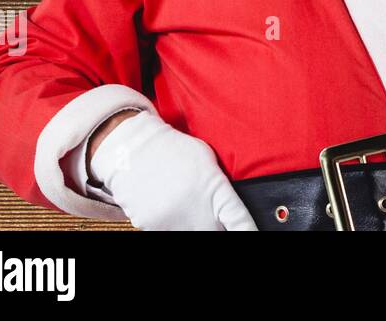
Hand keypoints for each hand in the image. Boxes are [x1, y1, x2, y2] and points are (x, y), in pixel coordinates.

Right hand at [88, 109, 257, 230]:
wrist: (132, 149)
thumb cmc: (173, 150)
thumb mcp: (206, 160)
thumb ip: (219, 185)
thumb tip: (227, 208)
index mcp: (214, 188)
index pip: (238, 219)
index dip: (247, 230)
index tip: (253, 234)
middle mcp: (194, 209)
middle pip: (213, 232)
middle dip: (215, 227)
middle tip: (208, 213)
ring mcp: (172, 221)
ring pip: (189, 233)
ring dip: (192, 225)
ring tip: (184, 204)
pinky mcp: (151, 227)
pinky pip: (168, 231)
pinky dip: (172, 224)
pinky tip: (168, 205)